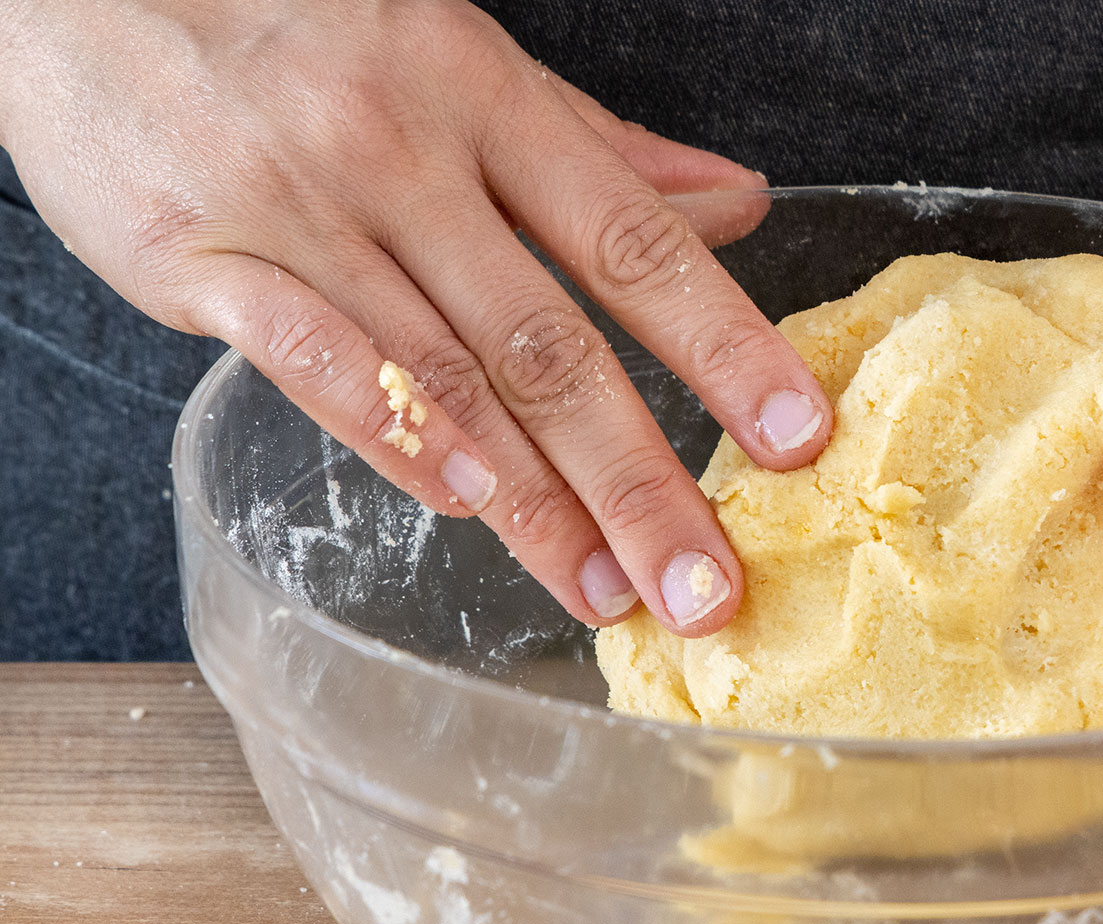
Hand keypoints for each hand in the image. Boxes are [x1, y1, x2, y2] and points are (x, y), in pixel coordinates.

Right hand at [0, 0, 832, 634]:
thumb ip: (599, 149)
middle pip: (553, 341)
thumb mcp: (460, 59)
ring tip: (608, 590)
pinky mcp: (205, 258)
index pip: (635, 243)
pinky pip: (310, 358)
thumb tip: (736, 203)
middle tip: (708, 583)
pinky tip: (460, 507)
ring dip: (537, 500)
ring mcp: (305, 208)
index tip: (800, 439)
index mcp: (487, 101)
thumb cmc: (296, 24)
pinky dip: (390, 435)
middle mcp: (408, 156)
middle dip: (643, 476)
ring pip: (446, 375)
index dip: (727, 345)